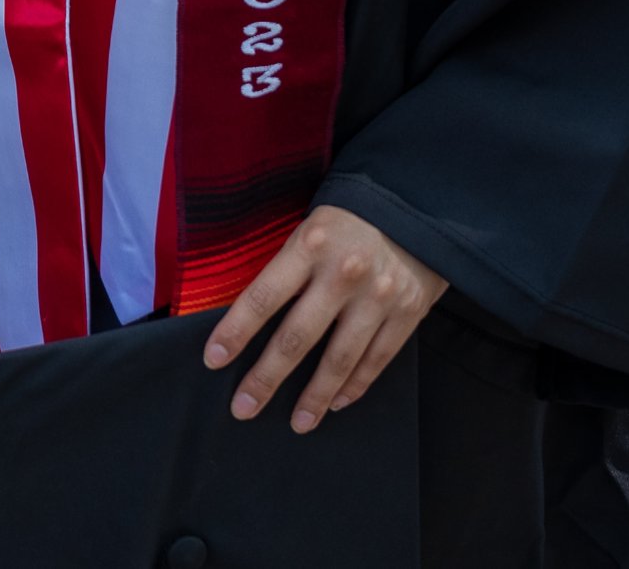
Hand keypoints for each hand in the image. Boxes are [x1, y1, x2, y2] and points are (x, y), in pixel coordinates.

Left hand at [205, 204, 443, 430]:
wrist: (415, 206)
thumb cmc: (348, 222)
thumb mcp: (309, 230)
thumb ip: (286, 270)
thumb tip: (249, 319)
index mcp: (309, 247)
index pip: (263, 296)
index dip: (235, 331)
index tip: (212, 359)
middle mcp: (342, 274)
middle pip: (296, 337)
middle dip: (266, 377)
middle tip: (243, 407)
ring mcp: (377, 297)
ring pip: (339, 359)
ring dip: (315, 397)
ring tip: (298, 423)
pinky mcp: (408, 313)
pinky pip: (377, 359)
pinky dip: (355, 385)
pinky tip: (337, 402)